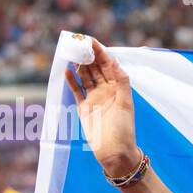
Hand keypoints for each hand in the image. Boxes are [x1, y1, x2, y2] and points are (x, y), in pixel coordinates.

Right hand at [63, 37, 140, 176]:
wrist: (114, 151)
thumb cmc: (123, 129)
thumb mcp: (126, 103)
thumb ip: (121, 82)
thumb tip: (115, 61)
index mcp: (118, 88)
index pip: (108, 65)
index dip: (100, 52)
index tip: (91, 41)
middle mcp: (106, 91)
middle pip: (96, 68)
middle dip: (88, 55)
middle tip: (78, 42)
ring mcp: (94, 98)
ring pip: (85, 77)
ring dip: (79, 65)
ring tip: (71, 52)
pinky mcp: (84, 107)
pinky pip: (77, 90)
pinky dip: (71, 81)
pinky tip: (66, 70)